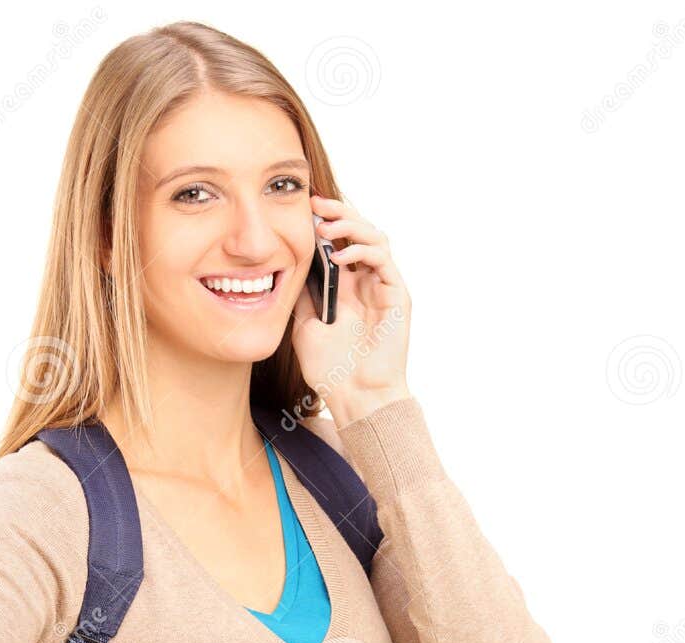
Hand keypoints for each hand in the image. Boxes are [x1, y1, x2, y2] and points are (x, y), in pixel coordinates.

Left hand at [291, 193, 411, 424]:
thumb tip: (287, 262)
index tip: (302, 207)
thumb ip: (300, 295)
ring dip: (350, 224)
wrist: (354, 396)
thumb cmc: (330, 369)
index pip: (339, 241)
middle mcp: (366, 282)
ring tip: (325, 225)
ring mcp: (383, 286)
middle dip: (337, 212)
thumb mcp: (303, 326)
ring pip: (374, 238)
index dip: (325, 221)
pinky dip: (361, 250)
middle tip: (315, 203)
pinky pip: (383, 259)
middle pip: (358, 232)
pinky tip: (339, 254)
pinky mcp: (397, 295)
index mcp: (345, 287)